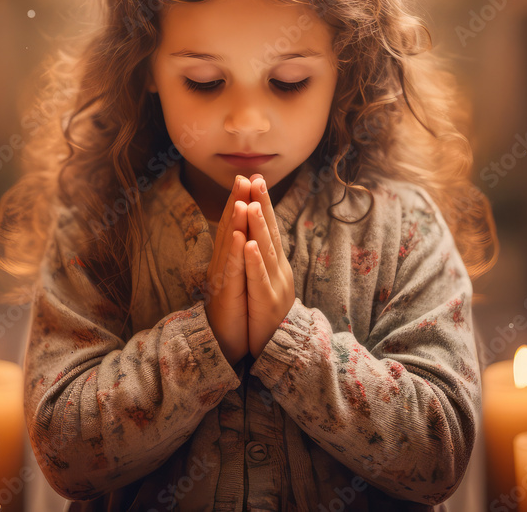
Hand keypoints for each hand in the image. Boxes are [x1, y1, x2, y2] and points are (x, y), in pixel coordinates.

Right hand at [204, 175, 250, 366]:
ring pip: (230, 245)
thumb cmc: (234, 310)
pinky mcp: (225, 294)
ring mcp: (223, 277)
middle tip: (243, 176)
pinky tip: (240, 238)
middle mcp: (224, 263)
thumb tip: (247, 235)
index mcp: (231, 258)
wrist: (223, 342)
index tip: (250, 178)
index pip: (237, 224)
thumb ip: (241, 256)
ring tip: (242, 198)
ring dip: (236, 221)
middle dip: (238, 201)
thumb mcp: (240, 278)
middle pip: (231, 227)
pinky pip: (232, 271)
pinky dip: (236, 254)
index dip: (242, 201)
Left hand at [243, 173, 294, 359]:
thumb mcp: (264, 281)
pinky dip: (253, 260)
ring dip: (258, 226)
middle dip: (262, 205)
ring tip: (252, 203)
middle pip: (269, 232)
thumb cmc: (265, 313)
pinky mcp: (267, 302)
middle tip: (257, 179)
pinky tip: (248, 244)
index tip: (255, 178)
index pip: (268, 227)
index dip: (262, 202)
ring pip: (265, 251)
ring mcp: (274, 285)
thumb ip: (262, 257)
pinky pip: (258, 278)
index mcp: (275, 263)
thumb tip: (255, 232)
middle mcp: (278, 269)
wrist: (277, 349)